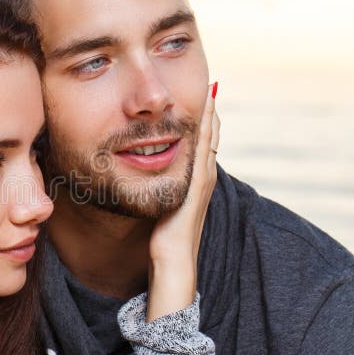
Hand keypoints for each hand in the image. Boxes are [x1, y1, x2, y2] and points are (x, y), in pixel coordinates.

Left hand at [147, 82, 219, 320]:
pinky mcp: (198, 189)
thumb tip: (141, 184)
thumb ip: (157, 199)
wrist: (173, 268)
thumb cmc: (164, 246)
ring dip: (211, 117)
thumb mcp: (161, 213)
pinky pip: (204, 152)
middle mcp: (203, 181)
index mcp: (195, 186)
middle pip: (210, 139)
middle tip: (212, 86)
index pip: (201, 147)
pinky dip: (207, 132)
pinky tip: (205, 114)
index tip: (199, 99)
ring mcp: (203, 184)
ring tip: (212, 91)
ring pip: (210, 142)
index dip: (201, 123)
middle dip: (209, 113)